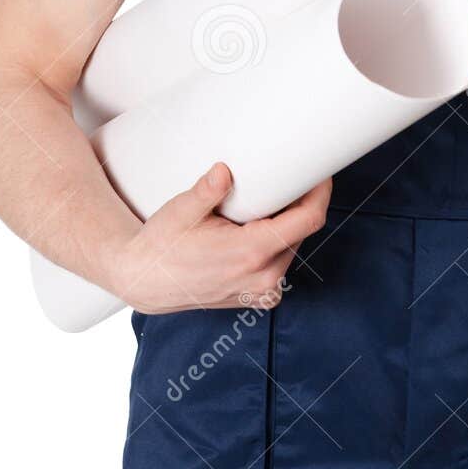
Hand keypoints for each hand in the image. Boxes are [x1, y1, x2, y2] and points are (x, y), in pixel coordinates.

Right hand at [103, 162, 332, 314]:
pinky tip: (252, 234)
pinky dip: (275, 245)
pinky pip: (282, 264)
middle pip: (302, 231)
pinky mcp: (260, 298)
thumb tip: (224, 170)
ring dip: (284, 225)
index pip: (309, 220)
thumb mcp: (181, 211)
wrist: (147, 281)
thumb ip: (206, 191)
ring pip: (293, 247)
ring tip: (256, 210)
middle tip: (279, 181)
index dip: (320, 192)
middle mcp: (264, 277)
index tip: (320, 172)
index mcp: (252, 253)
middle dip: (297, 205)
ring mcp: (263, 291)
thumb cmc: (163, 244)